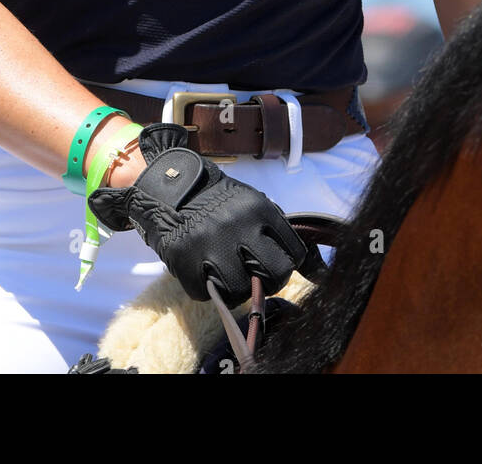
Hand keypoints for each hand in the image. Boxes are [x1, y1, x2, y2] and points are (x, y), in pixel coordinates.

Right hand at [87, 123, 319, 306]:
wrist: (168, 188)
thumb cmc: (218, 201)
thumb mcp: (251, 204)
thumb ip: (276, 231)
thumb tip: (312, 267)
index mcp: (260, 209)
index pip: (294, 253)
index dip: (287, 263)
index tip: (276, 262)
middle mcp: (238, 226)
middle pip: (275, 276)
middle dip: (269, 282)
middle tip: (257, 277)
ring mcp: (210, 245)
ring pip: (241, 291)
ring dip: (236, 289)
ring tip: (227, 274)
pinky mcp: (184, 261)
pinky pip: (207, 294)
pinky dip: (207, 289)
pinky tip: (204, 272)